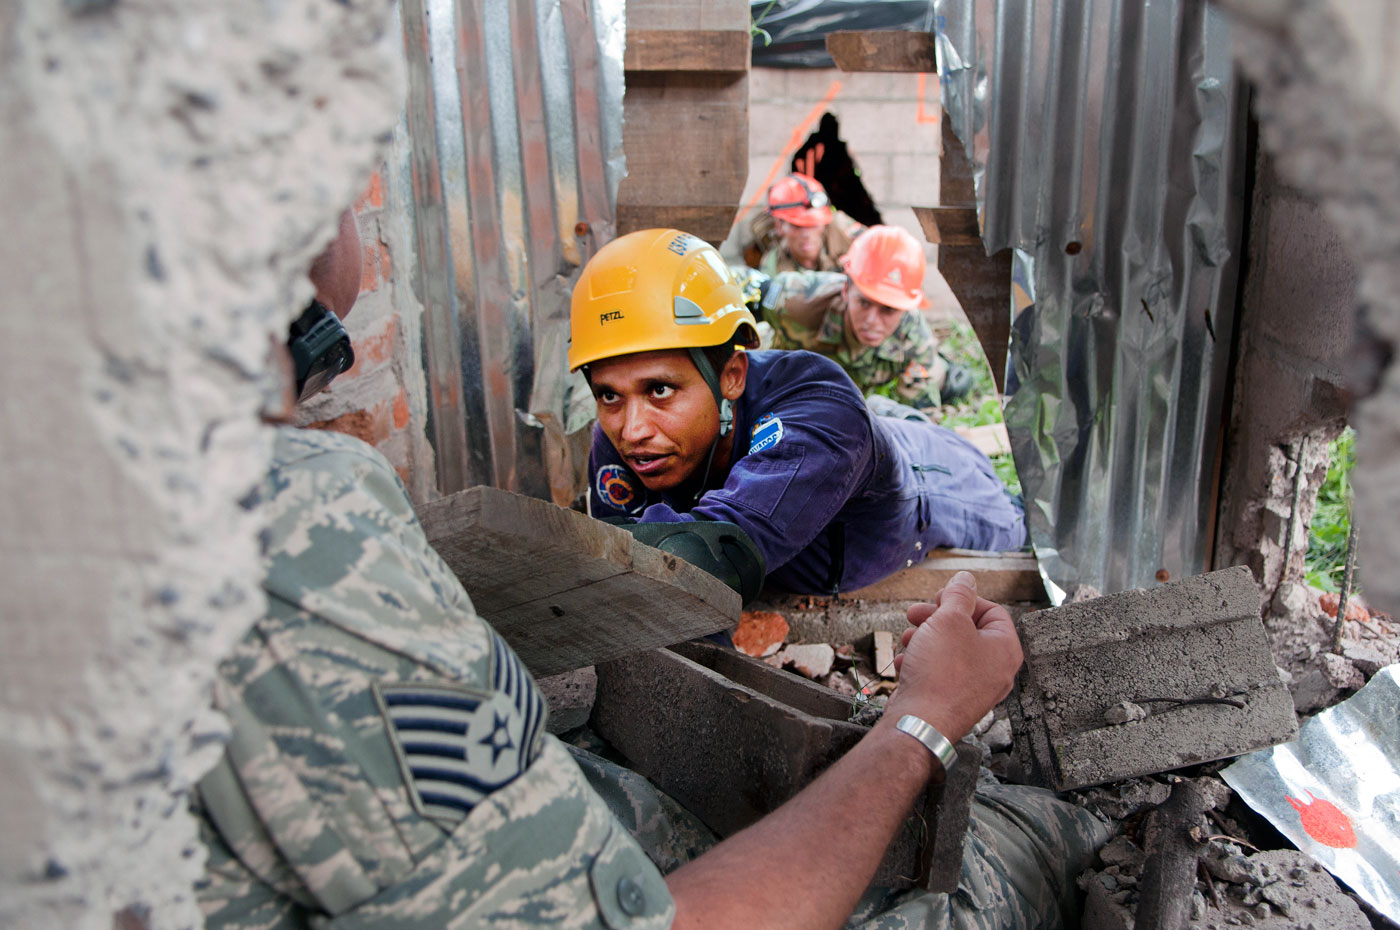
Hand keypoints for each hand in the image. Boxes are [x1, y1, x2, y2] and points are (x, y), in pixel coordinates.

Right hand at [885, 571, 1023, 741]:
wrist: (920, 722)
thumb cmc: (941, 673)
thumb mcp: (949, 620)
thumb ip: (959, 595)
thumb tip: (966, 579)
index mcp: (1006, 649)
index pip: (992, 611)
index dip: (963, 599)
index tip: (939, 598)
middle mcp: (997, 671)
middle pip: (969, 631)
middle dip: (937, 619)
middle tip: (915, 614)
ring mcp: (976, 689)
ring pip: (951, 651)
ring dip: (926, 639)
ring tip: (908, 639)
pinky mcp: (954, 701)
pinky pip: (942, 673)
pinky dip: (924, 663)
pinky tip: (907, 662)